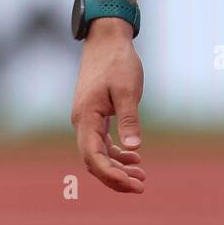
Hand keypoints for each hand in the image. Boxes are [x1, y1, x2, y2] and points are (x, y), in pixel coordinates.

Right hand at [71, 18, 145, 192]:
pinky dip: (116, 153)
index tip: (133, 185)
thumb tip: (133, 147)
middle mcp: (82, 122)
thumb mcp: (127, 89)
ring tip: (141, 176)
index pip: (94, 158)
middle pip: (94, 161)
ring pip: (98, 154)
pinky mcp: (95, 115)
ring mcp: (87, 119)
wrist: (107, 39)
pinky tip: (134, 157)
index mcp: (86, 118)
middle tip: (141, 186)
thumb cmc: (117, 61)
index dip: (112, 175)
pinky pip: (102, 143)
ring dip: (117, 167)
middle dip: (116, 177)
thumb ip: (129, 118)